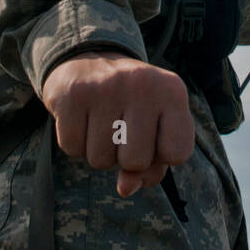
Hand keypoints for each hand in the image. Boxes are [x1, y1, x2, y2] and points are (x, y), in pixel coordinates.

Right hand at [41, 50, 194, 197]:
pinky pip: (72, 149)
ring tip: (100, 121)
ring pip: (101, 160)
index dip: (161, 156)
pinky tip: (81, 119)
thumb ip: (152, 166)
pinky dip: (75, 143)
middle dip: (125, 157)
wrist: (87, 60)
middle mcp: (142, 84)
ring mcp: (106, 87)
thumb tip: (125, 189)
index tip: (152, 134)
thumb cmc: (130, 104)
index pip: (177, 154)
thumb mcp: (154, 127)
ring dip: (99, 152)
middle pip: (135, 162)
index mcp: (173, 91)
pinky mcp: (73, 94)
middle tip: (121, 128)